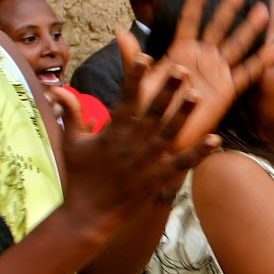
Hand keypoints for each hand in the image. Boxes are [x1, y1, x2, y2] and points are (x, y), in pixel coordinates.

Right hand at [50, 63, 215, 222]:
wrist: (87, 216)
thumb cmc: (80, 177)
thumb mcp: (72, 144)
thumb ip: (71, 114)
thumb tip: (59, 89)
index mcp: (111, 133)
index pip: (125, 100)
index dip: (135, 79)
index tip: (144, 57)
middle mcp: (130, 145)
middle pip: (152, 113)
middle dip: (166, 91)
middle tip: (181, 69)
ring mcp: (145, 162)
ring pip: (168, 134)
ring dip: (183, 115)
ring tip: (197, 95)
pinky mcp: (157, 179)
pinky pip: (180, 164)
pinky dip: (197, 153)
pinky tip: (214, 140)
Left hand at [127, 0, 273, 151]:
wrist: (160, 138)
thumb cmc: (146, 111)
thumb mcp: (137, 83)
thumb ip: (132, 58)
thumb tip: (119, 31)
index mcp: (179, 53)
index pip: (188, 22)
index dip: (195, 3)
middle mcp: (200, 59)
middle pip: (216, 27)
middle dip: (227, 8)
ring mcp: (215, 73)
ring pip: (235, 45)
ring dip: (248, 28)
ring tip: (262, 9)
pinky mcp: (226, 91)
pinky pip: (246, 74)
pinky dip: (259, 63)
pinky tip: (273, 50)